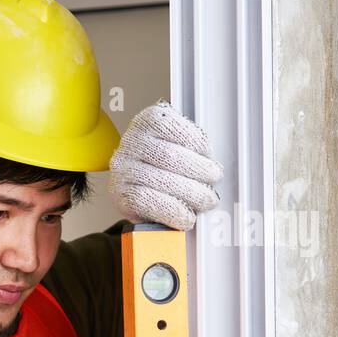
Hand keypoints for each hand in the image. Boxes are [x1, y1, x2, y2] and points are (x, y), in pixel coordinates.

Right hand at [108, 99, 222, 230]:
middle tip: (213, 182)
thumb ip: (194, 148)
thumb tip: (217, 166)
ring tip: (205, 201)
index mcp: (148, 121)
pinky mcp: (119, 193)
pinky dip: (171, 211)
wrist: (135, 186)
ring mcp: (122, 168)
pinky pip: (147, 202)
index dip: (197, 143)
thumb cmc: (161, 165)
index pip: (174, 128)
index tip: (209, 155)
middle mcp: (131, 141)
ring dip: (190, 194)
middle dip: (198, 171)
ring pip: (161, 180)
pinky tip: (185, 216)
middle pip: (170, 156)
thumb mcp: (178, 145)